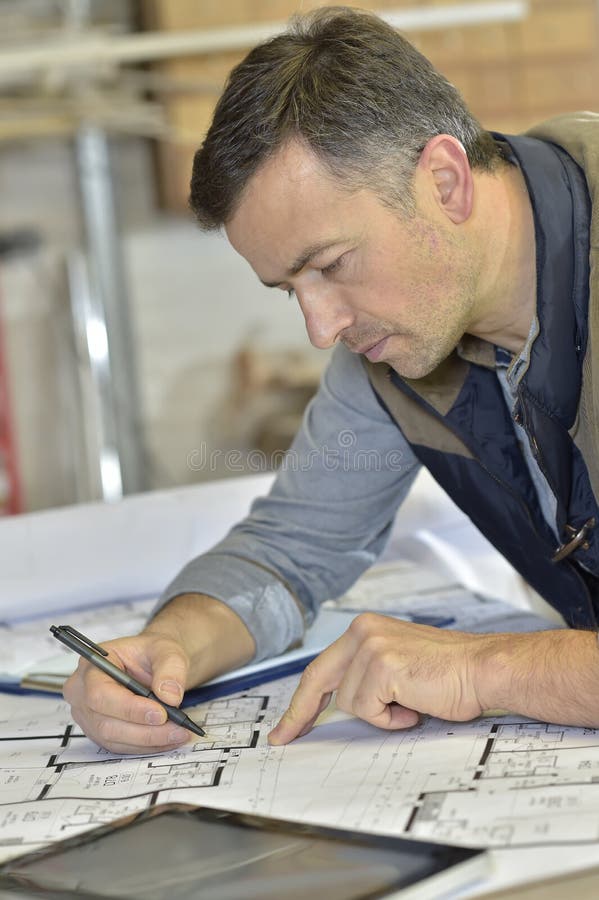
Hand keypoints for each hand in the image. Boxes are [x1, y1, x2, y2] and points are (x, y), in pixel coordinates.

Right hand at [63, 632, 192, 753]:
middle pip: (105, 722)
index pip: (100, 693)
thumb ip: (170, 668)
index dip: (129, 708)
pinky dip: (147, 745)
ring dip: (148, 740)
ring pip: (113, 738)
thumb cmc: (153, 653)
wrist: (155, 663)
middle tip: (177, 728)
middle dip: (144, 730)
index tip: (160, 713)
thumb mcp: (167, 650)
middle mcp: (82, 692)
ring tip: (178, 733)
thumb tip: (170, 696)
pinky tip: (168, 738)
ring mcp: (88, 715)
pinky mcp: (99, 732)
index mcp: (91, 665)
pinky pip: (120, 746)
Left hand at [269, 613, 487, 743]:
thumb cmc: (448, 673)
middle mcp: (363, 631)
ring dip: (378, 713)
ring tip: (411, 702)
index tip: (286, 724)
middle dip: (300, 713)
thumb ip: (368, 674)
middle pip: (317, 679)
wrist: (482, 670)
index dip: (302, 698)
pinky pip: (369, 710)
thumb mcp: (397, 665)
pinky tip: (415, 705)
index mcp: (366, 628)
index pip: (322, 666)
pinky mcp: (382, 667)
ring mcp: (371, 648)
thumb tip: (340, 702)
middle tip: (283, 737)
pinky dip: (391, 718)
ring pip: (349, 702)